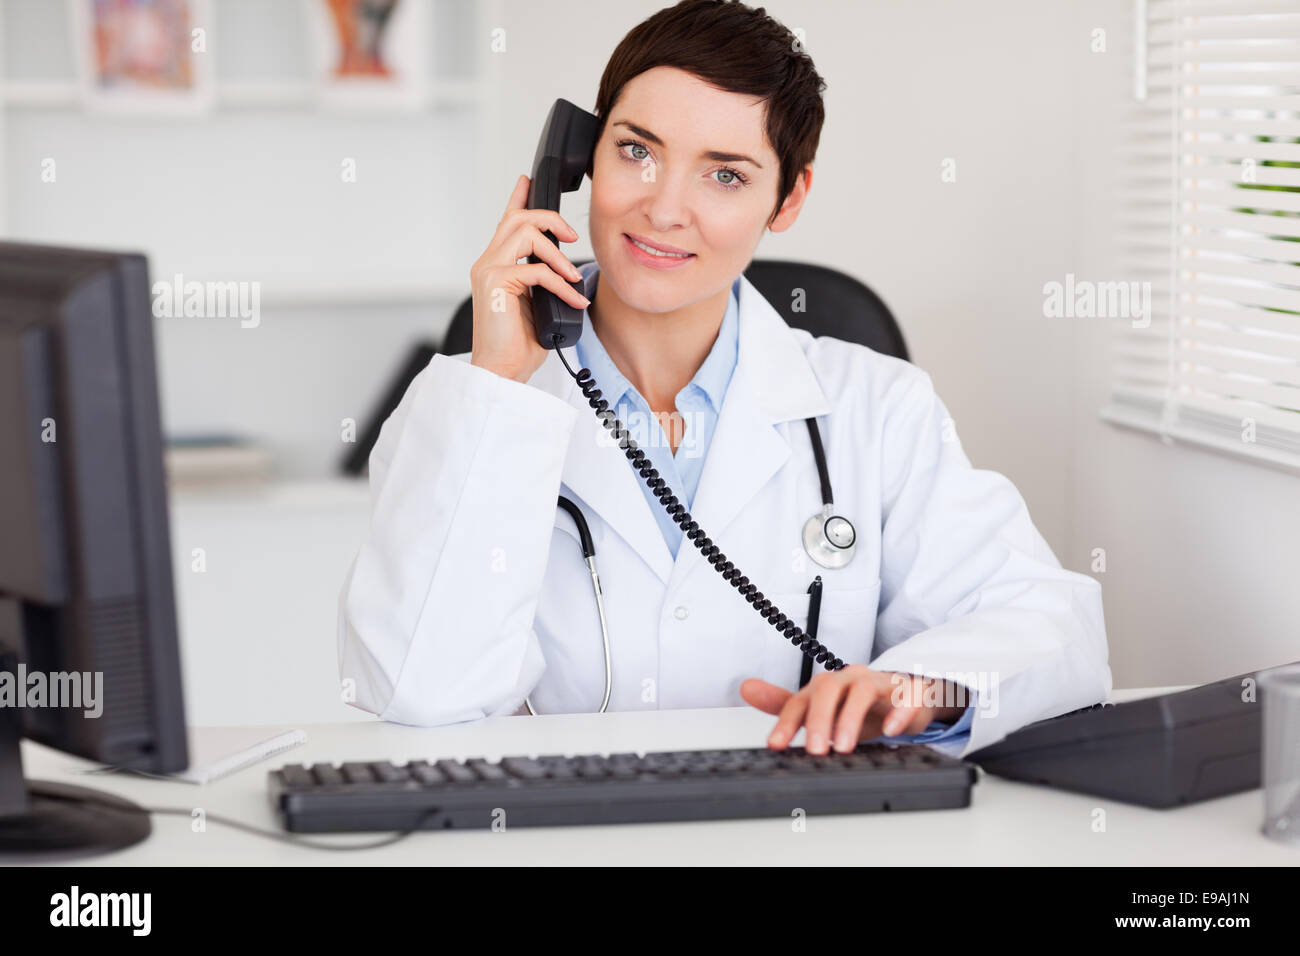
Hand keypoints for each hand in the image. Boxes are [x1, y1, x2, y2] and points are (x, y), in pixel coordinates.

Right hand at [468, 173, 590, 383]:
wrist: (502, 371)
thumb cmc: (518, 345)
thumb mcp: (537, 305)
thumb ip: (543, 282)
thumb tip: (568, 272)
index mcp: (496, 265)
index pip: (506, 222)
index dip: (518, 197)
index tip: (528, 179)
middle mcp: (487, 263)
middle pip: (518, 218)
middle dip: (549, 218)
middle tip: (571, 236)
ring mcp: (488, 271)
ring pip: (525, 233)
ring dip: (558, 254)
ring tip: (573, 278)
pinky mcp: (495, 284)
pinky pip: (535, 270)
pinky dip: (561, 284)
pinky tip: (574, 300)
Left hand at [740, 666, 967, 754]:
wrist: (907, 695)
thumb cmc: (860, 704)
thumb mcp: (821, 707)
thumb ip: (785, 704)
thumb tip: (745, 688)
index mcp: (827, 686)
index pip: (800, 700)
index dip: (787, 722)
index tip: (776, 745)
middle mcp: (849, 679)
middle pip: (829, 689)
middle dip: (819, 720)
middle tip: (815, 750)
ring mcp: (880, 683)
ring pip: (863, 691)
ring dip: (851, 718)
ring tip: (844, 746)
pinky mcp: (909, 692)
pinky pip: (906, 696)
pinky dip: (899, 712)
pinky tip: (891, 730)